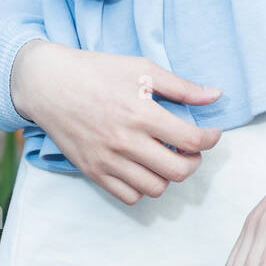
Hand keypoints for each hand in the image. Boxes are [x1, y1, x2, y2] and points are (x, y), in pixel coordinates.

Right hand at [11, 40, 222, 204]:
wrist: (49, 84)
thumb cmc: (98, 71)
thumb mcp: (142, 68)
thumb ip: (181, 86)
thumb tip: (216, 95)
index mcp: (141, 113)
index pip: (190, 140)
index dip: (210, 139)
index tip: (212, 134)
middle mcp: (125, 141)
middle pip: (178, 171)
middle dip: (194, 161)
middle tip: (191, 149)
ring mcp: (107, 161)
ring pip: (155, 188)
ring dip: (169, 175)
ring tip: (166, 156)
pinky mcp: (92, 172)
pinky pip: (128, 196)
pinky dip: (143, 187)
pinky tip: (144, 166)